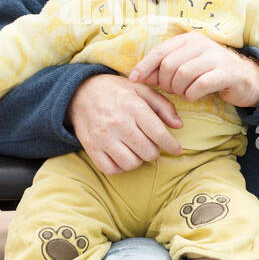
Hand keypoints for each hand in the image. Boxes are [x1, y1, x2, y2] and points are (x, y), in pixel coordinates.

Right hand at [66, 74, 184, 175]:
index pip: (159, 134)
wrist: (80, 92)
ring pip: (132, 163)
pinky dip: (120, 167)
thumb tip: (178, 125)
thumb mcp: (141, 90)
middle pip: (148, 152)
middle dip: (154, 151)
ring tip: (136, 149)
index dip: (172, 145)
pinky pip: (111, 169)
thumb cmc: (116, 91)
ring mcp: (103, 137)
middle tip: (150, 144)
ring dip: (138, 159)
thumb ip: (163, 106)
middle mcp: (118, 123)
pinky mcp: (91, 148)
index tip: (176, 149)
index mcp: (133, 106)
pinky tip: (122, 156)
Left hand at [127, 33, 258, 108]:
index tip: (134, 79)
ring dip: (178, 89)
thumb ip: (163, 69)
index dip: (144, 66)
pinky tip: (195, 95)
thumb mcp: (186, 67)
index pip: (159, 51)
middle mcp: (201, 44)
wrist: (246, 78)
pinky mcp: (225, 72)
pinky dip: (192, 94)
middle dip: (165, 82)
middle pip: (169, 65)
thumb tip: (138, 76)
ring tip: (184, 92)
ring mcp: (214, 57)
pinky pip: (199, 85)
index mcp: (188, 39)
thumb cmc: (210, 73)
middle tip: (172, 89)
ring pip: (182, 75)